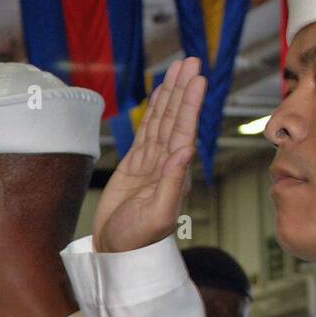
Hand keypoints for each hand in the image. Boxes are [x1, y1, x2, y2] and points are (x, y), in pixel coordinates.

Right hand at [93, 57, 205, 252]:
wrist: (118, 254)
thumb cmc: (138, 242)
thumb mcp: (157, 215)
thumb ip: (171, 183)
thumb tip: (184, 150)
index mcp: (176, 174)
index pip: (184, 132)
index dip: (190, 105)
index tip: (197, 80)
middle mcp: (168, 165)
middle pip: (176, 119)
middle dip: (183, 91)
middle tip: (190, 62)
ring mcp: (152, 164)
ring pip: (162, 121)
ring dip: (171, 95)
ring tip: (178, 69)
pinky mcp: (136, 166)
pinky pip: (147, 132)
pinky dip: (154, 112)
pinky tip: (160, 96)